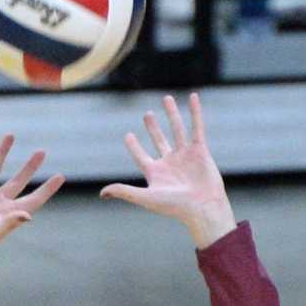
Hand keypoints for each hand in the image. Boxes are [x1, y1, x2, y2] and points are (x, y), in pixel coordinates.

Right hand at [0, 134, 63, 288]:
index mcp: (7, 214)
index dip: (47, 189)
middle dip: (30, 167)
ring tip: (10, 135)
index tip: (60, 176)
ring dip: (2, 152)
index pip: (33, 199)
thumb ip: (9, 223)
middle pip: (18, 181)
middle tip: (42, 152)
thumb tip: (28, 215)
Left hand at [100, 92, 236, 248]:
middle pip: (159, 140)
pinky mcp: (200, 150)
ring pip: (177, 130)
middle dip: (153, 127)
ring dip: (172, 114)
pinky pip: (197, 128)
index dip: (134, 147)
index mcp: (156, 173)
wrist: (203, 208)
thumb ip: (125, 192)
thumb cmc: (175, 207)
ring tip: (166, 98)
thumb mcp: (147, 198)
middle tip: (147, 114)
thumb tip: (102, 193)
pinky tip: (193, 97)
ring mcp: (185, 156)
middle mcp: (170, 163)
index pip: (141, 156)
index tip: (128, 135)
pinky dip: (195, 113)